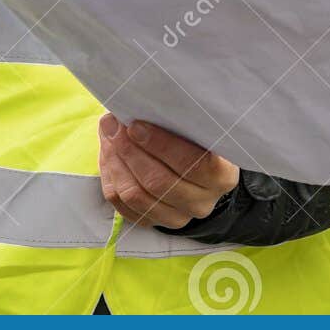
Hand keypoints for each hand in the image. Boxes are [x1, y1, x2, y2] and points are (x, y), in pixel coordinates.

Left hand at [98, 115, 239, 227]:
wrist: (199, 172)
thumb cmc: (199, 140)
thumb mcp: (201, 129)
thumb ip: (179, 120)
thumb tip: (138, 106)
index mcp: (221, 176)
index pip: (192, 163)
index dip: (161, 145)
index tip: (136, 125)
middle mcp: (202, 202)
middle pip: (159, 182)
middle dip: (131, 151)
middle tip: (114, 126)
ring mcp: (177, 217)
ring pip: (137, 196)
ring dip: (117, 163)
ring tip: (108, 136)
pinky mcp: (153, 223)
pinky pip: (122, 205)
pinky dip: (111, 177)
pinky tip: (109, 155)